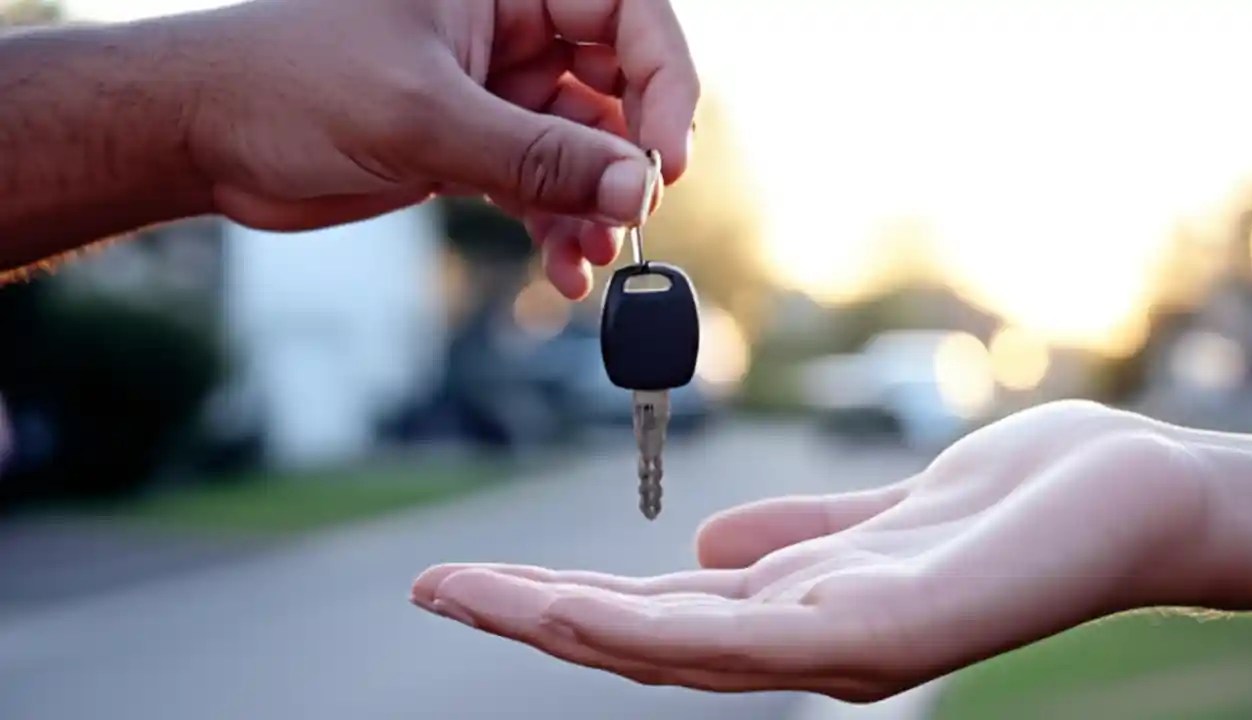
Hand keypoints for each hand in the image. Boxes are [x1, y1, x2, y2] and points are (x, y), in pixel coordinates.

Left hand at [186, 0, 698, 298]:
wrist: (207, 135)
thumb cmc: (291, 84)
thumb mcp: (424, 116)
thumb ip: (537, 155)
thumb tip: (636, 188)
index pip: (625, 13)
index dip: (663, 81)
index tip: (665, 157)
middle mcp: (506, 27)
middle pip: (616, 84)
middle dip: (630, 156)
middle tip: (633, 215)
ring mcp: (492, 89)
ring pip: (582, 147)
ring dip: (595, 208)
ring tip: (590, 259)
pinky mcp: (472, 144)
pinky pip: (542, 185)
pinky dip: (557, 228)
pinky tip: (561, 269)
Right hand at [411, 401, 1210, 701]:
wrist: (1131, 501)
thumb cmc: (1016, 505)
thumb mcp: (877, 515)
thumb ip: (797, 535)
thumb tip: (702, 550)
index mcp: (801, 613)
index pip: (659, 615)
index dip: (563, 600)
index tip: (477, 576)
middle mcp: (807, 646)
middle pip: (645, 640)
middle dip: (530, 618)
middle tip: (431, 590)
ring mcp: (840, 650)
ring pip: (672, 650)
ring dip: (560, 626)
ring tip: (468, 597)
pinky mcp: (883, 635)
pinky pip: (745, 640)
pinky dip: (646, 629)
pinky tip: (576, 609)